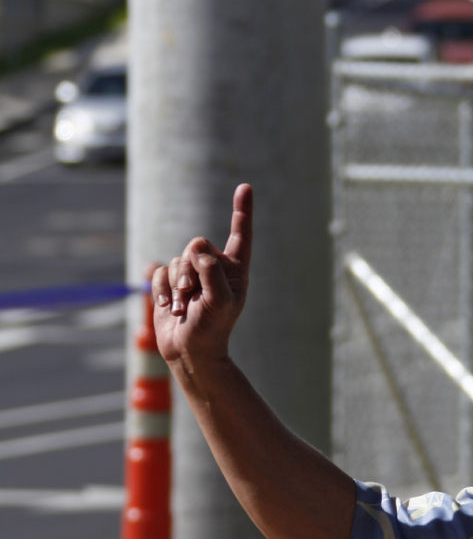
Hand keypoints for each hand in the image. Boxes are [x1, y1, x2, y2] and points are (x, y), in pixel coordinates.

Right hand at [149, 183, 252, 368]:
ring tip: (184, 308)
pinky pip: (160, 271)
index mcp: (235, 270)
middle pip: (196, 245)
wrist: (189, 351)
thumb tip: (199, 251)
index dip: (242, 211)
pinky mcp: (171, 282)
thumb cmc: (212, 329)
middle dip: (189, 269)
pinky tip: (169, 307)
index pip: (240, 235)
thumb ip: (213, 273)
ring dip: (176, 285)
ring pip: (177, 260)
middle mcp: (215, 267)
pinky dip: (161, 289)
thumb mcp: (220, 302)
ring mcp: (192, 274)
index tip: (245, 187)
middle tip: (191, 295)